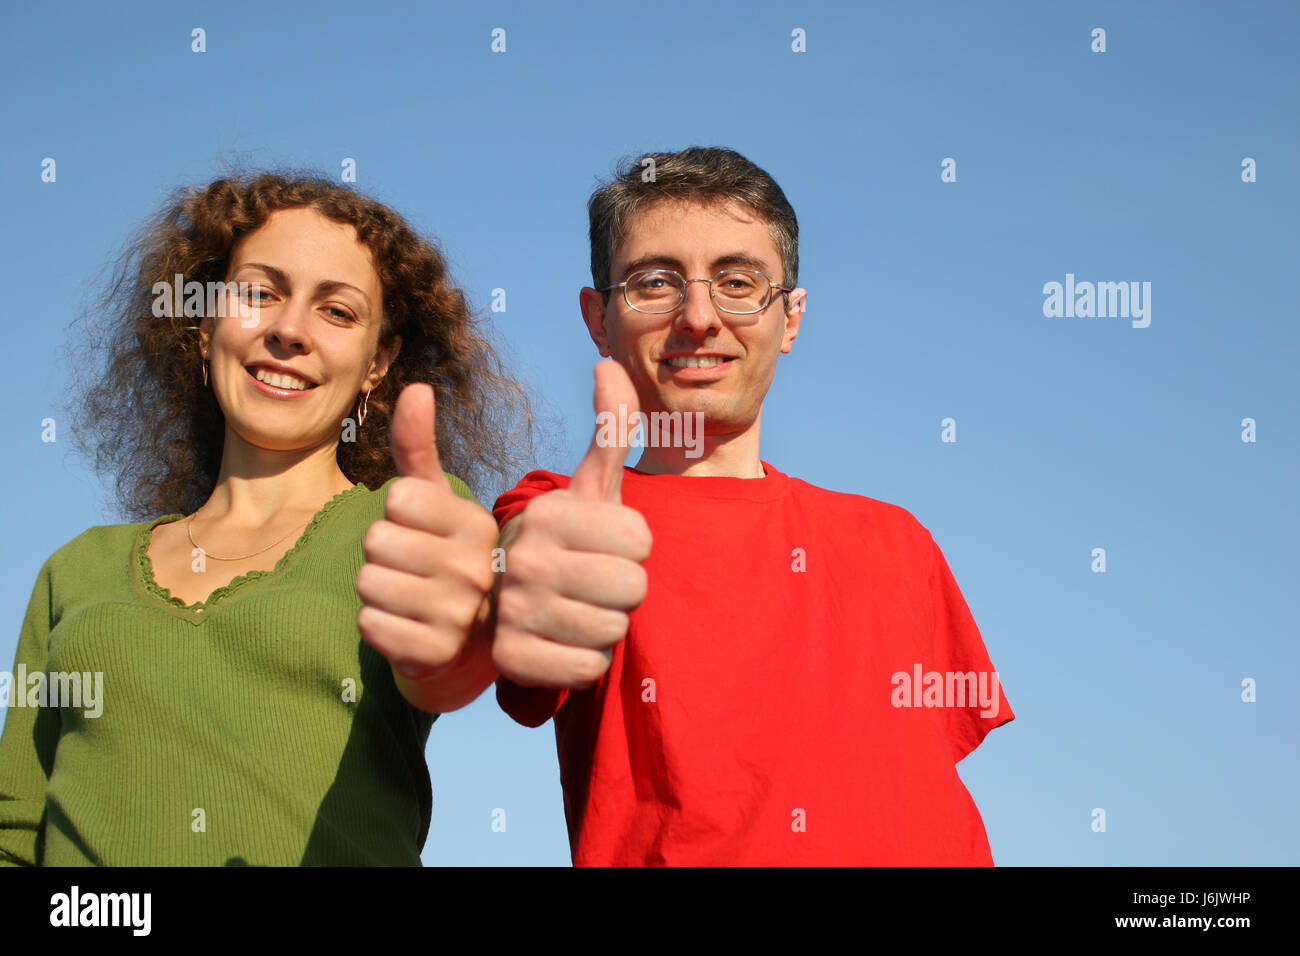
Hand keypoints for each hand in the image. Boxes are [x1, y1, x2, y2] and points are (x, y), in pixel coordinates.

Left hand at [356, 383, 497, 691]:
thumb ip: (419, 446)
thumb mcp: (437, 501)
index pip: (398, 497)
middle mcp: (475, 568)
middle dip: (381, 553)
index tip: (422, 531)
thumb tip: (416, 386)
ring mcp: (457, 615)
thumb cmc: (445, 557)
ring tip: (409, 596)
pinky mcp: (434, 653)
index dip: (396, 513)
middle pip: (375, 540)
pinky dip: (376, 624)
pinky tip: (405, 626)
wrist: (468, 644)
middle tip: (411, 568)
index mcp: (477, 524)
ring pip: (367, 581)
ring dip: (376, 590)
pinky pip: (368, 624)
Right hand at [492, 361, 652, 688]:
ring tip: (575, 610)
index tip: (603, 547)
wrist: (485, 606)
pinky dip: (583, 661)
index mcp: (547, 512)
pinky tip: (561, 643)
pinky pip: (588, 668)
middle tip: (592, 583)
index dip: (633, 548)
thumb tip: (609, 362)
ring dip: (604, 626)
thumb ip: (607, 428)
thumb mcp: (581, 487)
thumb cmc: (552, 541)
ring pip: (613, 631)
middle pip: (633, 588)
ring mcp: (514, 611)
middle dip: (624, 590)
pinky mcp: (511, 660)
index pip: (641, 540)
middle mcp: (525, 559)